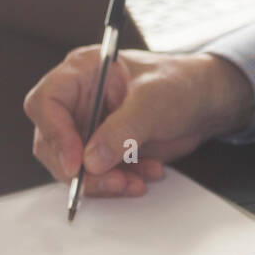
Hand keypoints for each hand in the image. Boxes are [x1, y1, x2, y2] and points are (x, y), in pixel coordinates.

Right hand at [23, 48, 254, 196]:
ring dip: (102, 181)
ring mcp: (89, 126)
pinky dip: (117, 183)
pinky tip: (144, 176)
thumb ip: (123, 129)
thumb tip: (92, 160)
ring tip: (135, 182)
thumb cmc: (183, 84)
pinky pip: (96, 175)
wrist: (208, 102)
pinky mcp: (103, 149)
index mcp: (83, 71)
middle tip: (113, 181)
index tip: (77, 163)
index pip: (46, 102)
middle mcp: (79, 99)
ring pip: (73, 165)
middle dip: (81, 170)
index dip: (55, 134)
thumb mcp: (155, 101)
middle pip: (53, 142)